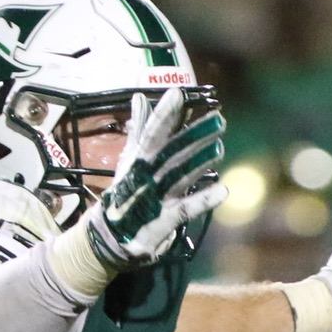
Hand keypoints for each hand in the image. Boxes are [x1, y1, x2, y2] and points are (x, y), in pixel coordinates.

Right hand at [80, 95, 227, 272]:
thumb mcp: (130, 161)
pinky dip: (202, 200)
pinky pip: (184, 210)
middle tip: (218, 119)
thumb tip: (139, 97)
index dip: (163, 115)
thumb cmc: (125, 195)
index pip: (150, 135)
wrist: (108, 238)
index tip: (176, 93)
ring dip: (200, 162)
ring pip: (178, 178)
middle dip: (193, 136)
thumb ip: (139, 131)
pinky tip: (223, 190)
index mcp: (137, 163)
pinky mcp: (161, 223)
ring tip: (220, 146)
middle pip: (169, 155)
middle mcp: (144, 179)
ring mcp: (153, 201)